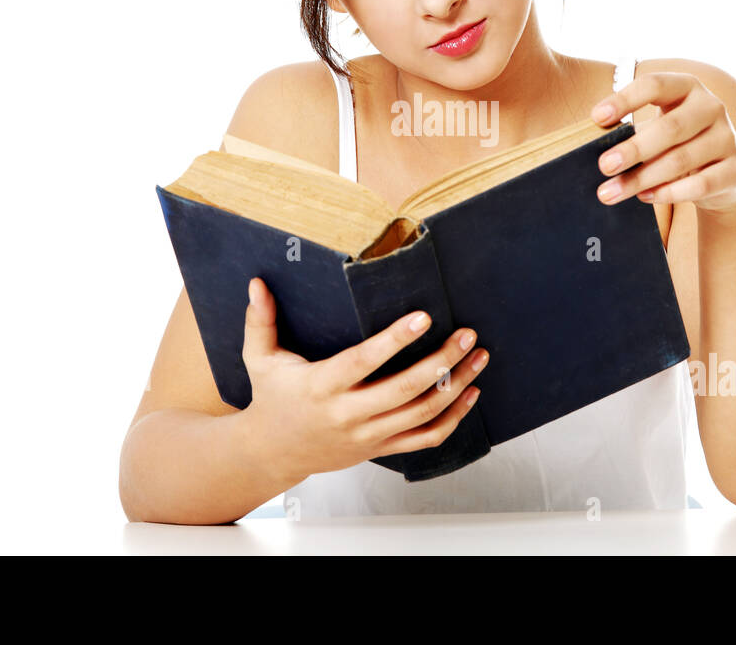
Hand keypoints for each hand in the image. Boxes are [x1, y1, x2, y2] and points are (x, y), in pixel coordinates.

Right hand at [240, 277, 487, 480]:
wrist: (272, 453)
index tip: (424, 317)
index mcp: (321, 387)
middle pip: (403, 390)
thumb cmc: (271, 398)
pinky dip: (453, 419)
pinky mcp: (380, 449)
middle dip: (441, 362)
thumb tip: (257, 282)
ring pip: (421, 414)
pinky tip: (471, 393)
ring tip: (478, 356)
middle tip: (467, 335)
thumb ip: (261, 321)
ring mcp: (367, 436)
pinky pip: (425, 439)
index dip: (395, 341)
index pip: (363, 362)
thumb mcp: (260, 359)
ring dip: (456, 386)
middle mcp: (347, 415)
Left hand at [590, 70, 735, 214]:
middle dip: (633, 149)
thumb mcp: (658, 128)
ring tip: (611, 192)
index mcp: (687, 87)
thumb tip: (596, 150)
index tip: (596, 117)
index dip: (625, 99)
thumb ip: (634, 131)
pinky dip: (670, 193)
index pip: (655, 85)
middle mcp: (711, 107)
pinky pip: (700, 184)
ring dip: (642, 179)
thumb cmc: (677, 145)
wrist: (723, 176)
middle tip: (603, 166)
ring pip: (681, 161)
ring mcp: (727, 138)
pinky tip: (645, 197)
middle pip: (670, 128)